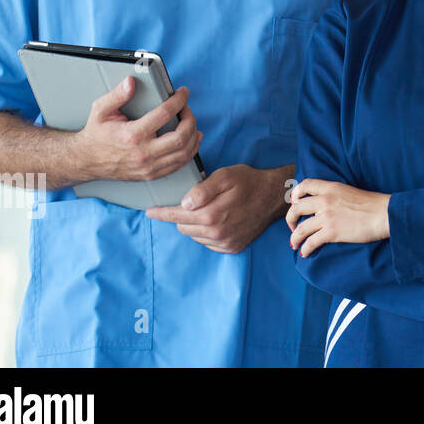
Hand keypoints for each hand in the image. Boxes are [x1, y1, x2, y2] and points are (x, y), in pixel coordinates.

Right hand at [74, 77, 201, 182]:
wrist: (86, 161)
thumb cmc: (95, 134)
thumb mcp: (100, 110)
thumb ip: (117, 95)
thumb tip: (131, 82)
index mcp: (132, 135)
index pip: (165, 114)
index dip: (179, 100)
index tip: (184, 92)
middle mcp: (143, 153)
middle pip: (181, 137)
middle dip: (190, 119)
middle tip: (187, 109)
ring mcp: (149, 167)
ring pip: (184, 153)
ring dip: (193, 135)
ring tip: (191, 122)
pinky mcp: (151, 174)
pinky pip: (179, 165)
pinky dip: (189, 151)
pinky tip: (191, 140)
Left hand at [146, 163, 286, 253]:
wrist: (274, 197)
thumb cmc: (249, 182)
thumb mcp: (225, 176)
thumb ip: (202, 189)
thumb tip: (183, 203)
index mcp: (211, 214)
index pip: (176, 216)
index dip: (161, 213)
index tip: (149, 211)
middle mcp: (217, 232)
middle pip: (182, 227)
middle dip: (180, 216)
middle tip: (187, 204)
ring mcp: (225, 242)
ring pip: (194, 236)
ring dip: (193, 225)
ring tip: (205, 210)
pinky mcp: (232, 247)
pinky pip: (208, 243)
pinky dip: (206, 233)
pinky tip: (215, 221)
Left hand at [286, 179, 389, 256]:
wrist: (384, 214)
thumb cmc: (373, 204)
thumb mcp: (350, 191)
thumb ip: (335, 195)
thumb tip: (327, 206)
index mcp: (331, 188)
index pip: (305, 185)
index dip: (296, 194)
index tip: (295, 202)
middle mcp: (325, 200)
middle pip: (296, 208)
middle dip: (290, 219)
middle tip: (292, 226)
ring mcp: (327, 217)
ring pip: (300, 228)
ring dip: (294, 238)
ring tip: (294, 244)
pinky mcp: (331, 232)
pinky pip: (310, 242)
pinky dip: (305, 248)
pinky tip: (304, 252)